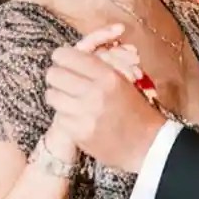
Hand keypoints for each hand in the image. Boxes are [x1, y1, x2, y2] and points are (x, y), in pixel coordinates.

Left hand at [45, 24, 165, 173]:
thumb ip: (101, 66)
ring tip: (68, 98)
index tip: (62, 59)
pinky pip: (59, 116)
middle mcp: (95, 94)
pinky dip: (65, 115)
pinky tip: (76, 115)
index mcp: (109, 77)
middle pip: (54, 75)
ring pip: (52, 95)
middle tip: (63, 79)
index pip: (68, 56)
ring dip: (58, 95)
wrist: (147, 144)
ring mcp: (84, 115)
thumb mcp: (126, 80)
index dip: (61, 56)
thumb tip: (76, 53)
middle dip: (57, 75)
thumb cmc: (137, 110)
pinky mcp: (79, 133)